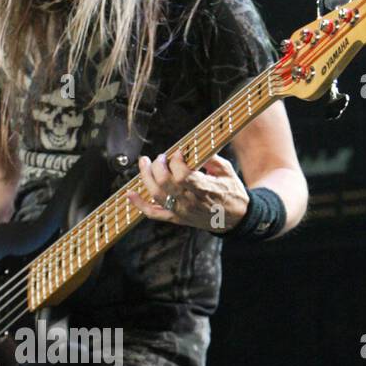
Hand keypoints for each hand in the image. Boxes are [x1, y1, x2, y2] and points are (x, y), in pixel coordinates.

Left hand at [128, 149, 249, 232]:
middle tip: (161, 157)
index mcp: (205, 190)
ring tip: (144, 163)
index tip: (178, 153)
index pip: (183, 175)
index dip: (176, 161)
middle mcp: (191, 202)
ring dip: (146, 177)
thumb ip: (210, 157)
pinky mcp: (176, 218)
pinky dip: (139, 204)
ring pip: (156, 195)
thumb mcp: (227, 171)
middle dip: (158, 166)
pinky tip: (130, 194)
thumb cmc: (231, 192)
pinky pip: (154, 213)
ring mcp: (181, 212)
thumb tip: (193, 145)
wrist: (235, 219)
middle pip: (165, 183)